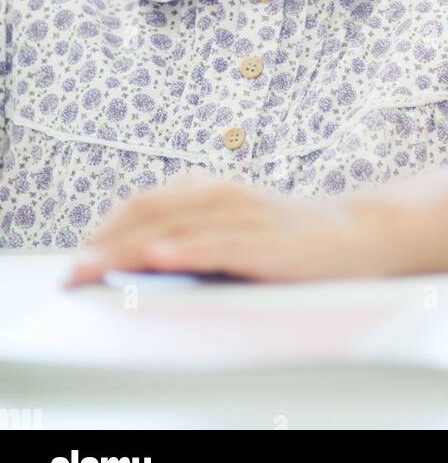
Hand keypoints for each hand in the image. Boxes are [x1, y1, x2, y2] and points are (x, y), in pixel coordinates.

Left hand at [62, 170, 393, 286]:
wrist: (357, 233)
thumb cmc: (291, 236)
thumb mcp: (236, 224)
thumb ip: (195, 232)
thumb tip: (139, 256)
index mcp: (211, 189)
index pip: (144, 203)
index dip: (106, 229)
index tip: (78, 258)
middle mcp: (222, 194)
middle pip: (150, 215)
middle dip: (105, 245)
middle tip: (73, 273)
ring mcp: (244, 216)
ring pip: (175, 229)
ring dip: (129, 250)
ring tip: (95, 268)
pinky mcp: (266, 242)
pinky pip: (218, 245)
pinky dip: (185, 250)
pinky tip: (160, 257)